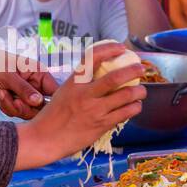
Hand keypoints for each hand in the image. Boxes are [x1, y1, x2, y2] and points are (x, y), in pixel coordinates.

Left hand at [0, 45, 56, 118]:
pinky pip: (15, 112)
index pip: (54, 91)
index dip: (50, 103)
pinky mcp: (16, 102)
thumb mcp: (9, 74)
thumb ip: (24, 89)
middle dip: (25, 107)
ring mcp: (26, 95)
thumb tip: (38, 102)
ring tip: (2, 93)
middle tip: (15, 102)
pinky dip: (5, 106)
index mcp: (40, 74)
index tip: (38, 108)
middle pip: (41, 107)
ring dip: (12, 106)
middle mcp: (36, 86)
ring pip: (27, 112)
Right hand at [15, 42, 144, 168]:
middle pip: (115, 77)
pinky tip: (134, 106)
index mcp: (74, 82)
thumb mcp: (64, 92)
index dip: (110, 48)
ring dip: (139, 92)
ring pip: (126, 96)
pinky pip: (125, 113)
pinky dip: (134, 108)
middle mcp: (85, 94)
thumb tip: (101, 74)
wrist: (45, 139)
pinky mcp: (101, 125)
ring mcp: (94, 110)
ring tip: (141, 91)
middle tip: (140, 69)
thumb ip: (82, 83)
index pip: (93, 57)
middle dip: (133, 71)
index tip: (121, 48)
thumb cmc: (53, 116)